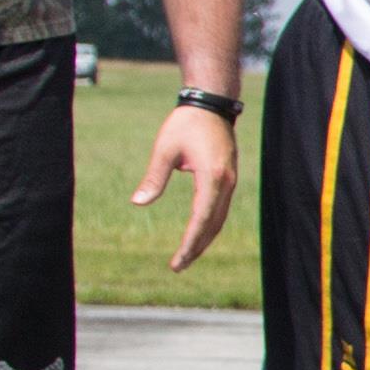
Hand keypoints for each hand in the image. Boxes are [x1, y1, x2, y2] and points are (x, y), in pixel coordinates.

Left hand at [134, 101, 239, 270]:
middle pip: (213, 225)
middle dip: (197, 247)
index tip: (177, 261)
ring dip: (204, 239)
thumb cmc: (186, 123)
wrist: (212, 103)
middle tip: (178, 266)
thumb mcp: (164, 149)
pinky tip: (199, 232)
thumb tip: (138, 203)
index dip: (190, 243)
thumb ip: (154, 177)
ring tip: (187, 255)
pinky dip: (209, 225)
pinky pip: (220, 209)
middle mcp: (227, 183)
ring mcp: (231, 181)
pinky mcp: (228, 178)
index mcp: (213, 177)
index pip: (201, 219)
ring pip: (219, 219)